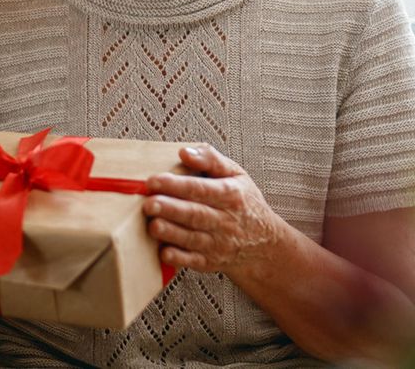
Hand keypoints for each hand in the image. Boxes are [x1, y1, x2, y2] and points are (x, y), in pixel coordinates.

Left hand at [143, 145, 288, 275]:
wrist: (266, 243)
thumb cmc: (245, 203)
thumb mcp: (236, 174)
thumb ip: (210, 159)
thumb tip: (184, 151)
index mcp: (230, 195)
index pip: (200, 188)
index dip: (176, 185)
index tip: (153, 181)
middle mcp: (225, 220)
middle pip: (195, 214)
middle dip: (170, 209)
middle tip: (148, 203)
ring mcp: (218, 243)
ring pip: (193, 239)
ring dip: (171, 233)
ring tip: (153, 225)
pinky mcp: (211, 261)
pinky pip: (194, 261)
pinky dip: (179, 259)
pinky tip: (163, 253)